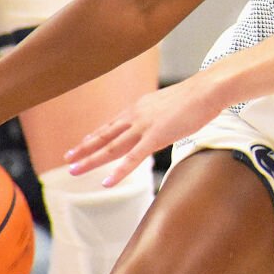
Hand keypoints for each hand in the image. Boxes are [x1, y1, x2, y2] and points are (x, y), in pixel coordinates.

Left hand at [64, 75, 214, 186]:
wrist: (206, 90)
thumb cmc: (196, 96)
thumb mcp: (169, 104)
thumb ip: (158, 114)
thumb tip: (158, 122)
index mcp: (138, 108)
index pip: (110, 125)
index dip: (94, 136)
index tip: (80, 145)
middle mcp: (135, 116)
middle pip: (104, 136)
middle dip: (84, 148)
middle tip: (67, 159)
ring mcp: (143, 127)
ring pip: (111, 148)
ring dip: (91, 160)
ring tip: (74, 171)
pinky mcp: (155, 137)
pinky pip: (133, 158)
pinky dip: (118, 172)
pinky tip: (106, 182)